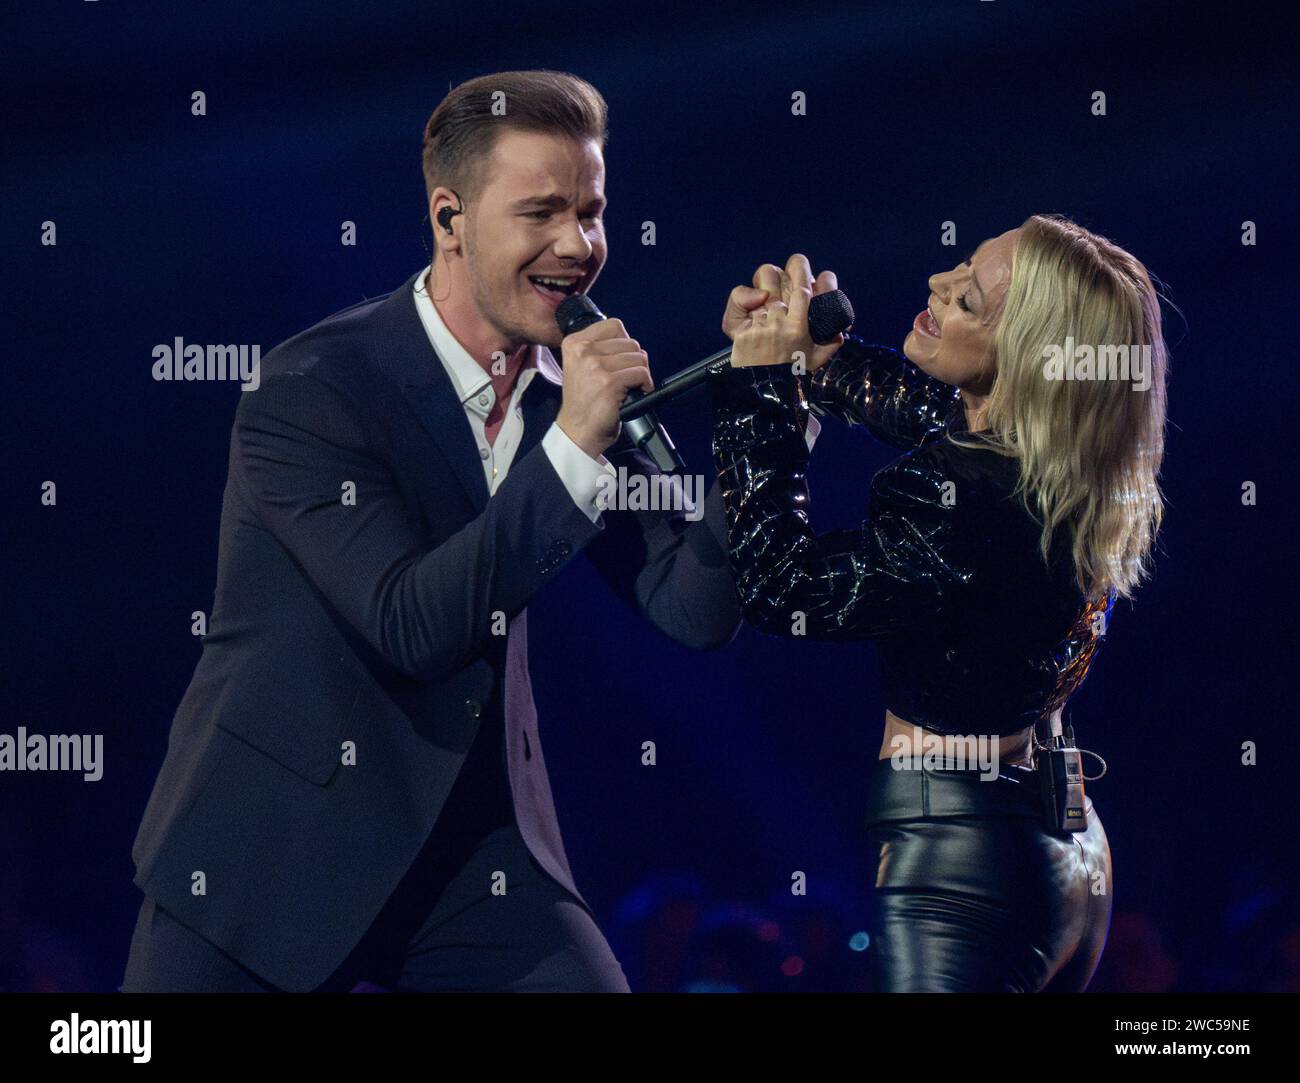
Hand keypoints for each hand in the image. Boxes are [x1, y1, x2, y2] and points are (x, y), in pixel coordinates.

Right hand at [556, 318, 652, 458]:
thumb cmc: (584, 402)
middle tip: (626, 379)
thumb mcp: (582, 366)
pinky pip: (642, 374)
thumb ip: (600, 348)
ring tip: (629, 387)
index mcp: (574, 343)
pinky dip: (646, 385)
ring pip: (639, 357)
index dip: (624, 344)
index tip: (619, 361)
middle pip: (630, 342)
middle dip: (634, 361)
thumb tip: (629, 343)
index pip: (614, 325)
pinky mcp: (609, 383)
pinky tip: (635, 394)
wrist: (578, 431)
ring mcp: (595, 366)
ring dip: (640, 374)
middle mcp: (582, 351)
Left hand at [723, 254, 844, 370]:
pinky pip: (741, 298)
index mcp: (800, 327)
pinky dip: (746, 296)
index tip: (806, 278)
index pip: (802, 289)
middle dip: (790, 268)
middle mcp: (780, 321)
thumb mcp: (815, 362)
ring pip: (762, 284)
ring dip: (767, 283)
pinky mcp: (743, 328)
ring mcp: (760, 323)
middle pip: (779, 276)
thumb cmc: (789, 375)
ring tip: (772, 290)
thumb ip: (830, 345)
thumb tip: (840, 332)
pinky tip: (754, 299)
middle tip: (793, 269)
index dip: (804, 274)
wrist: (763, 392)